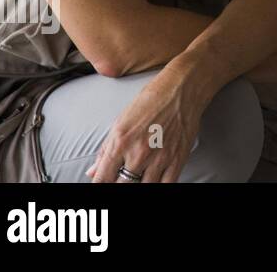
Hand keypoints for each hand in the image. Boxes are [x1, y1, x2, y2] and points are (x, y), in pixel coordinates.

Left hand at [87, 66, 204, 183]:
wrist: (182, 89)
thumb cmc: (151, 100)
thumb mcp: (121, 121)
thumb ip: (106, 150)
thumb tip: (93, 171)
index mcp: (120, 142)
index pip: (102, 179)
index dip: (99, 186)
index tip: (102, 185)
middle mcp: (138, 153)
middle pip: (122, 186)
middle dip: (118, 184)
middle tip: (120, 179)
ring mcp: (159, 158)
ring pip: (143, 187)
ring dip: (137, 185)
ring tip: (136, 179)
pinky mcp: (178, 159)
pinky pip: (166, 185)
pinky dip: (158, 186)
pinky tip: (153, 181)